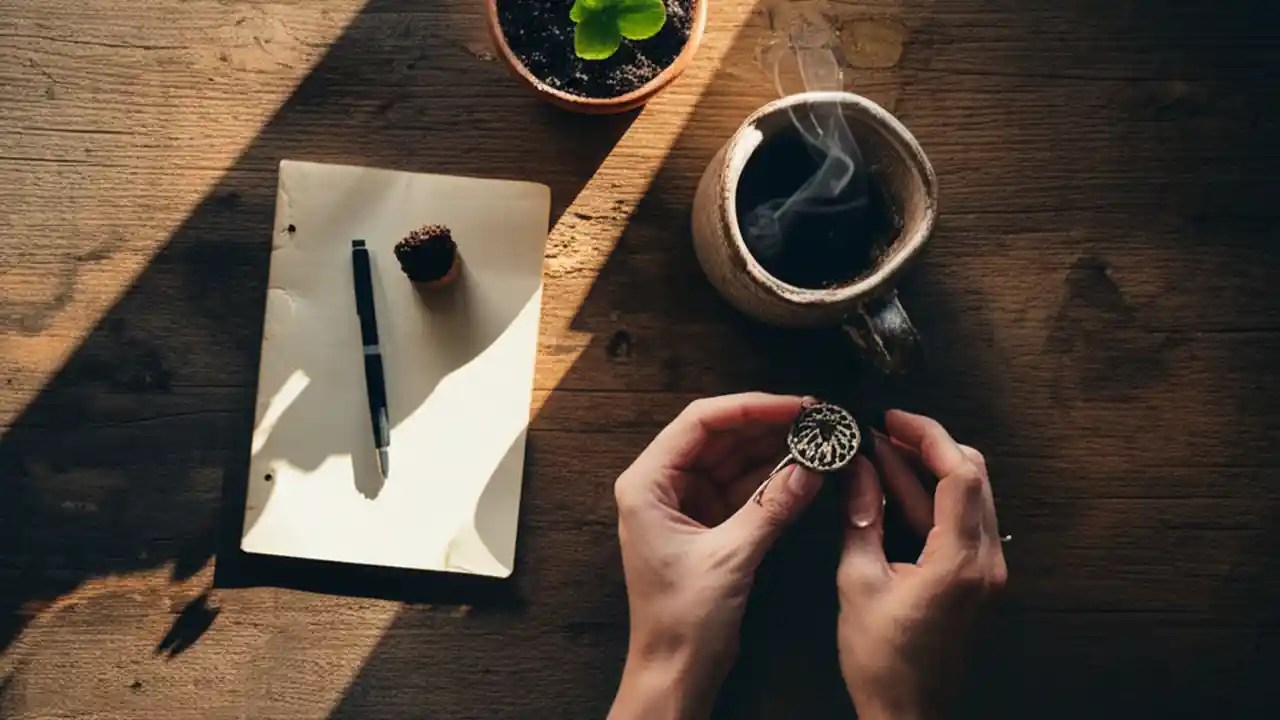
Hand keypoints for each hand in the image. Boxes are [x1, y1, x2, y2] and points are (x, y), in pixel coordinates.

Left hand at [609, 393, 823, 719]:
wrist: (674, 672)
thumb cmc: (681, 622)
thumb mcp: (730, 558)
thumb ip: (772, 508)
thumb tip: (810, 467)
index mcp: (647, 484)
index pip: (700, 422)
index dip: (751, 408)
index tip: (795, 405)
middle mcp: (661, 486)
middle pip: (720, 436)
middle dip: (768, 426)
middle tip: (817, 419)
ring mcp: (685, 504)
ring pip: (735, 459)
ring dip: (775, 450)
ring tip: (818, 439)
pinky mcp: (708, 524)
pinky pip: (744, 488)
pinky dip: (773, 479)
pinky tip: (806, 470)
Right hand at [836, 410, 1006, 719]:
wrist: (907, 711)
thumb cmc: (880, 658)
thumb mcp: (858, 580)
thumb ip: (860, 518)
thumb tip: (856, 468)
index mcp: (959, 561)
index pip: (959, 474)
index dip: (928, 435)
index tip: (891, 418)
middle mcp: (985, 560)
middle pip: (973, 475)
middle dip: (928, 444)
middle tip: (881, 430)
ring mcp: (986, 569)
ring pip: (970, 493)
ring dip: (927, 467)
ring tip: (879, 452)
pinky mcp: (976, 576)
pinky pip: (961, 518)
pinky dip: (930, 495)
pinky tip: (892, 485)